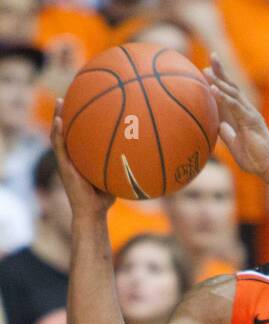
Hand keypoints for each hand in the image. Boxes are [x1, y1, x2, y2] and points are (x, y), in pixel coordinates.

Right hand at [50, 101, 114, 218]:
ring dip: (58, 117)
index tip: (85, 102)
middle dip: (68, 113)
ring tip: (61, 102)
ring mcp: (65, 161)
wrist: (93, 213)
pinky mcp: (63, 167)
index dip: (80, 119)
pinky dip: (57, 133)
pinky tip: (59, 121)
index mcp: (81, 157)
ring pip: (58, 135)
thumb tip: (143, 152)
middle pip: (68, 131)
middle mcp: (72, 157)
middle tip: (71, 96)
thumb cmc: (105, 198)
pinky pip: (58, 147)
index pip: (79, 134)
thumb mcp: (115, 176)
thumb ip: (122, 163)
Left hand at [205, 53, 268, 180]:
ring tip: (207, 70)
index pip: (232, 93)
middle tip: (211, 56)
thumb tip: (219, 126)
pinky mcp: (250, 121)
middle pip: (233, 86)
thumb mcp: (235, 145)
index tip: (209, 68)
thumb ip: (228, 134)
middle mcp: (248, 111)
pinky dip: (223, 97)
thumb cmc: (255, 159)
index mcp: (244, 115)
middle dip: (222, 71)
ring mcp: (250, 114)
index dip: (221, 80)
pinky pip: (235, 106)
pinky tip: (213, 89)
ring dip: (219, 81)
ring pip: (233, 93)